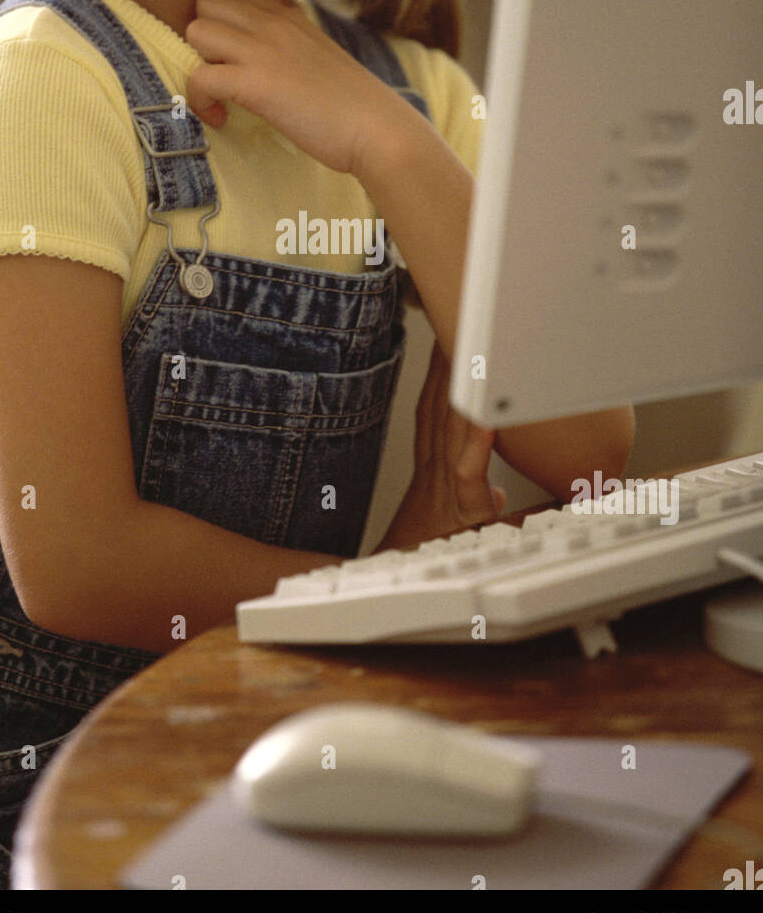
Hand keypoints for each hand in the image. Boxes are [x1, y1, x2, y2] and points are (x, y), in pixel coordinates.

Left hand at [184, 0, 394, 175]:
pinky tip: (221, 119)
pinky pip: (199, 78)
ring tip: (220, 96)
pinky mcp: (256, 84)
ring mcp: (263, 51)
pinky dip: (200, 103)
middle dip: (204, 39)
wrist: (378, 129)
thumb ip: (293, 46)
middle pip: (206, 2)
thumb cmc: (355, 105)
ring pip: (196, 32)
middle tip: (221, 72)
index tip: (234, 57)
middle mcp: (273, 25)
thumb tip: (272, 61)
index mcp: (290, 16)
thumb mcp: (321, 57)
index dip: (223, 23)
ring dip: (199, 65)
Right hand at [376, 338, 505, 552]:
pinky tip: (488, 419)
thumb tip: (503, 488)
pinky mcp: (463, 514)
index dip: (442, 375)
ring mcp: (447, 492)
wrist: (408, 593)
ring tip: (471, 348)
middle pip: (440, 408)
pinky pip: (469, 475)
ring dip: (461, 389)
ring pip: (452, 430)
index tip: (449, 339)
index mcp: (436, 472)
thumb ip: (480, 499)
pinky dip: (478, 446)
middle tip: (454, 320)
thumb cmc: (431, 559)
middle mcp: (437, 474)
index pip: (436, 412)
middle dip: (448, 365)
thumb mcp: (462, 524)